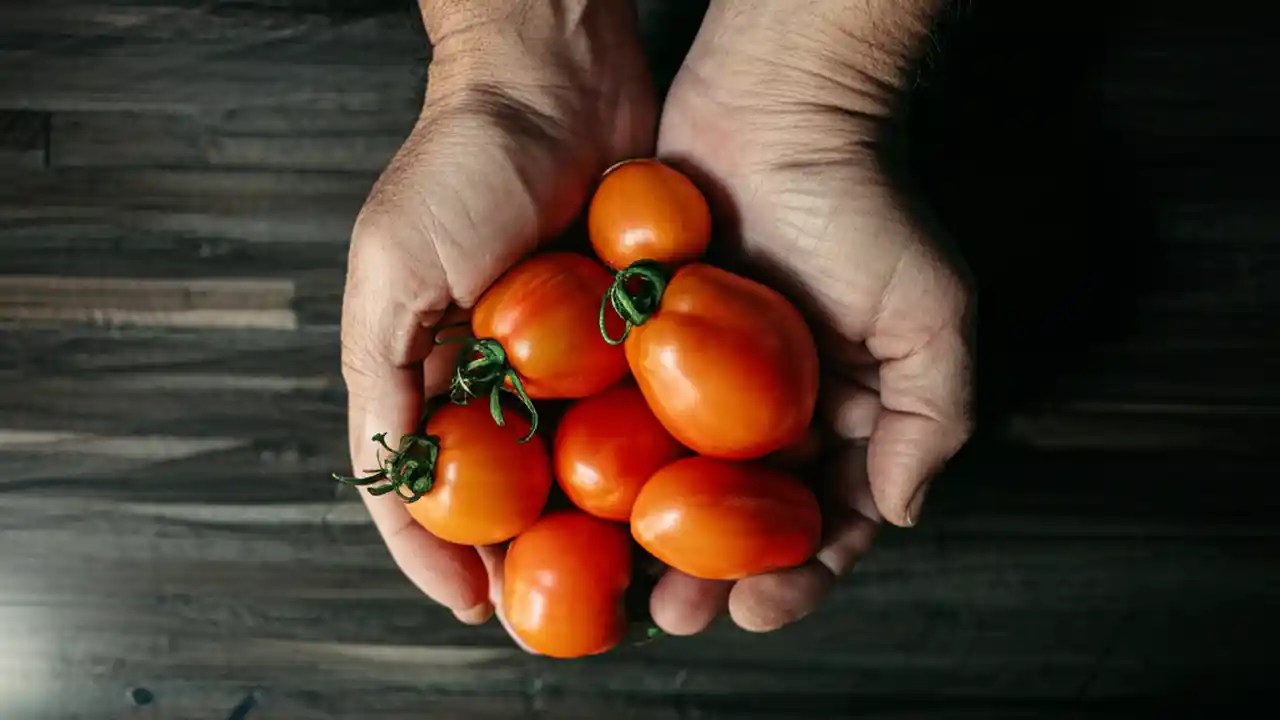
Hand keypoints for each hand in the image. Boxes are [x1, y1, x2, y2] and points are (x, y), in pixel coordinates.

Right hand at [340, 0, 652, 625]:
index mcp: (432, 369)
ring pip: (581, 462)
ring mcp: (571, 357)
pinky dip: (653, 455)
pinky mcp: (634, 331)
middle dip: (529, 556)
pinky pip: (644, 406)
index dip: (442, 553)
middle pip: (511, 490)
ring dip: (596, 523)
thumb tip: (393, 480)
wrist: (556, 82)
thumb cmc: (460, 164)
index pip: (427, 485)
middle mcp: (500, 374)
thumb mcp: (394, 270)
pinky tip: (676, 498)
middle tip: (556, 616)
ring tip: (622, 578)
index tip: (472, 605)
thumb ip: (381, 375)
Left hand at [648, 0, 972, 633]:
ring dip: (652, 540)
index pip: (822, 516)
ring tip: (627, 581)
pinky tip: (584, 502)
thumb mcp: (930, 314)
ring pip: (673, 482)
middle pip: (737, 516)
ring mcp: (700, 380)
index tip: (763, 608)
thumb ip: (933, 418)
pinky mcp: (642, 343)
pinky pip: (622, 415)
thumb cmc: (863, 205)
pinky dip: (605, 463)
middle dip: (713, 576)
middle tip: (680, 612)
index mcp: (839, 414)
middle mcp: (769, 408)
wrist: (777, 107)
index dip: (799, 572)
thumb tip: (900, 512)